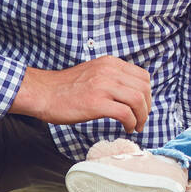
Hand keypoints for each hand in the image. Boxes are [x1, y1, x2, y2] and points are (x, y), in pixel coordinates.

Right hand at [11, 55, 150, 129]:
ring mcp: (103, 86)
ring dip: (141, 117)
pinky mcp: (96, 103)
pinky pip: (125, 113)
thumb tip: (131, 92)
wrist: (43, 93)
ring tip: (136, 126)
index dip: (147, 94)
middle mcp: (109, 71)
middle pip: (144, 89)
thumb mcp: (94, 72)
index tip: (143, 107)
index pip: (143, 76)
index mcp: (110, 63)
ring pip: (138, 100)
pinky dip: (131, 123)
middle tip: (141, 119)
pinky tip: (126, 128)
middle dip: (147, 107)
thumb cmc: (66, 88)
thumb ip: (112, 77)